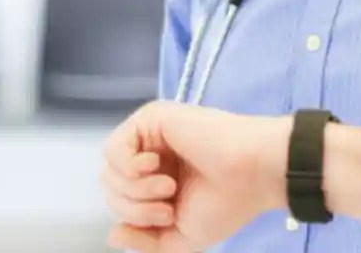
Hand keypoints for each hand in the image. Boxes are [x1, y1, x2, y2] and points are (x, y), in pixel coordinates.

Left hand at [99, 100, 290, 251]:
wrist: (250, 174)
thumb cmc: (226, 203)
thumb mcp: (179, 239)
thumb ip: (144, 241)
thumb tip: (112, 234)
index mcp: (159, 182)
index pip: (121, 202)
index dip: (135, 218)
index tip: (169, 217)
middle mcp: (152, 157)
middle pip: (111, 188)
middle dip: (134, 208)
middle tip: (168, 207)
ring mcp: (150, 136)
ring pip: (110, 171)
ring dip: (136, 190)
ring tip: (169, 187)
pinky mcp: (150, 118)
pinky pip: (114, 149)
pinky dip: (129, 168)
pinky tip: (156, 167)